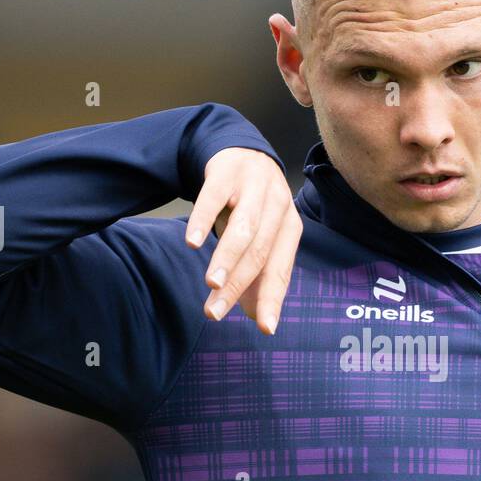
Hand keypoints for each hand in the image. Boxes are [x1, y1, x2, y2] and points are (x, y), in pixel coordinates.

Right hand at [187, 146, 300, 334]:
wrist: (242, 152)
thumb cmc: (252, 206)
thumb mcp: (260, 238)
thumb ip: (258, 275)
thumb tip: (254, 316)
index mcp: (290, 228)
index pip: (280, 270)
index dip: (273, 300)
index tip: (265, 329)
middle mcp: (278, 207)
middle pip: (259, 254)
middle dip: (237, 285)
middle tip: (215, 312)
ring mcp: (254, 188)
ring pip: (243, 229)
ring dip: (226, 258)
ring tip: (211, 284)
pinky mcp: (227, 173)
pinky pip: (213, 198)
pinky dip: (202, 221)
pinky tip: (191, 242)